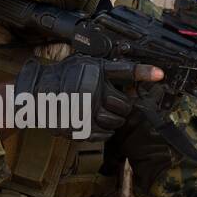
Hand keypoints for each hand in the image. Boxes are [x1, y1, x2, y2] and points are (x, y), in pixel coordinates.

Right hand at [9, 55, 161, 141]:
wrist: (36, 94)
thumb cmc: (62, 77)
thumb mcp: (84, 63)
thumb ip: (107, 69)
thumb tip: (131, 79)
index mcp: (95, 72)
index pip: (124, 71)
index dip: (144, 72)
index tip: (160, 74)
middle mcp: (92, 90)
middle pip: (124, 104)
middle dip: (123, 107)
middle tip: (115, 105)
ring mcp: (86, 110)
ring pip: (116, 121)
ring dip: (116, 120)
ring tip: (105, 114)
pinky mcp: (80, 127)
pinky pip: (104, 133)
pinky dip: (106, 131)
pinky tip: (100, 125)